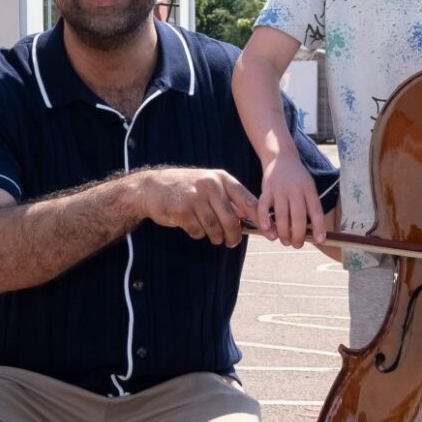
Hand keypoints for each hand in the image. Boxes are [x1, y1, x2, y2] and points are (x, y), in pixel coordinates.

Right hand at [138, 168, 259, 246]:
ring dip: (215, 237)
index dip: (260, 218)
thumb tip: (249, 219)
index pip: (247, 200)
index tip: (269, 232)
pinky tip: (193, 228)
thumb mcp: (208, 185)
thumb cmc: (185, 189)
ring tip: (213, 236)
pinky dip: (197, 234)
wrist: (151, 188)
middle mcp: (210, 185)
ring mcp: (195, 197)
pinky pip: (198, 231)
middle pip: (231, 220)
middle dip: (234, 236)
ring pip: (215, 228)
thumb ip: (228, 199)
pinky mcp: (181, 210)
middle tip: (231, 242)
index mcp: (221, 178)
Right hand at [258, 150, 325, 247]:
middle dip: (298, 234)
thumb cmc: (297, 178)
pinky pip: (264, 205)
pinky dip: (264, 218)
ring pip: (282, 214)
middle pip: (298, 216)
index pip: (316, 210)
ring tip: (285, 242)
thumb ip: (310, 206)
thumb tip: (313, 232)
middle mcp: (296, 189)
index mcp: (309, 189)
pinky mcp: (266, 189)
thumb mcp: (309, 187)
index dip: (319, 226)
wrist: (281, 157)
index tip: (320, 240)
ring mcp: (280, 189)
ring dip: (283, 231)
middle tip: (297, 245)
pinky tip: (266, 229)